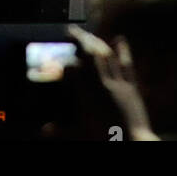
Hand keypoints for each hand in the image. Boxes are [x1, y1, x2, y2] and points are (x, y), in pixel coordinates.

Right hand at [67, 25, 157, 140]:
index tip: (58, 61)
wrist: (133, 145)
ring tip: (89, 35)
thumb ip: (61, 131)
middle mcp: (102, 85)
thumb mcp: (79, 135)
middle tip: (71, 30)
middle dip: (80, 40)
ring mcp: (119, 84)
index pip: (73, 70)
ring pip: (107, 56)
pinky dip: (122, 50)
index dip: (64, 63)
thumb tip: (43, 130)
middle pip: (90, 56)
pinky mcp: (132, 88)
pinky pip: (127, 65)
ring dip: (97, 42)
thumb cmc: (105, 140)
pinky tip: (119, 38)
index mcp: (88, 96)